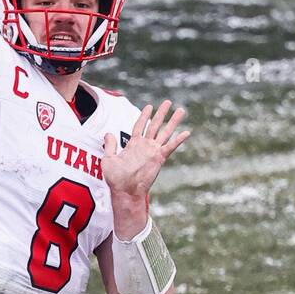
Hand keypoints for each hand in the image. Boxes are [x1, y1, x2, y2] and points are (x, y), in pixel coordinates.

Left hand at [103, 100, 188, 239]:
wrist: (125, 191)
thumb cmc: (116, 179)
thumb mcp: (108, 159)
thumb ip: (110, 146)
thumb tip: (108, 134)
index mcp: (133, 145)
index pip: (140, 126)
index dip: (144, 116)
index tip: (150, 106)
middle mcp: (145, 146)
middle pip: (155, 125)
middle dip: (162, 114)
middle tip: (168, 102)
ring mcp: (153, 151)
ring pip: (165, 132)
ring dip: (173, 122)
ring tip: (181, 110)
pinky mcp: (159, 158)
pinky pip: (170, 147)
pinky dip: (178, 140)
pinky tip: (187, 132)